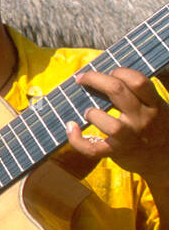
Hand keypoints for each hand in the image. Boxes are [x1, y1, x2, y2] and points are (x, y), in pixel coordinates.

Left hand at [66, 69, 168, 184]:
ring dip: (94, 114)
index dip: (120, 71)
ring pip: (110, 125)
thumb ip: (139, 92)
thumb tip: (108, 73)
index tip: (109, 71)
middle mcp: (143, 119)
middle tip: (82, 78)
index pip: (138, 81)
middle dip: (94, 79)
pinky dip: (76, 140)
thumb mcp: (155, 105)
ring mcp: (130, 138)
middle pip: (117, 91)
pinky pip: (93, 149)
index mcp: (153, 104)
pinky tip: (71, 127)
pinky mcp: (116, 153)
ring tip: (89, 111)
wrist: (164, 158)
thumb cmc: (154, 125)